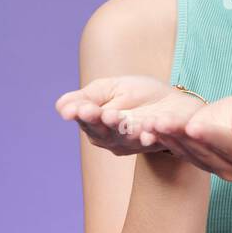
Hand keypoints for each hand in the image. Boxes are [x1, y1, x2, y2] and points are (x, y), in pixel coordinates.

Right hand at [55, 75, 206, 156]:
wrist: (170, 100)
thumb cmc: (136, 94)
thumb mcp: (108, 88)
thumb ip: (86, 97)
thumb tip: (60, 106)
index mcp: (96, 125)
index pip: (85, 119)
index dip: (79, 114)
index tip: (72, 109)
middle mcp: (110, 139)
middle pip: (100, 130)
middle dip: (94, 119)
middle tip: (88, 109)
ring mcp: (131, 143)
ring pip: (122, 137)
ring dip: (117, 128)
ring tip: (112, 116)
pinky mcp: (153, 144)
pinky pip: (150, 141)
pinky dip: (147, 138)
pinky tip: (146, 133)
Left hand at [136, 83, 231, 180]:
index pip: (230, 146)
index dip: (212, 135)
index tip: (194, 125)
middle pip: (203, 149)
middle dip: (181, 134)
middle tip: (160, 121)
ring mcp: (214, 167)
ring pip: (187, 150)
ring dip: (167, 136)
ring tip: (150, 121)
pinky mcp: (199, 158)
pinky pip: (179, 148)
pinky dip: (164, 137)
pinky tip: (148, 127)